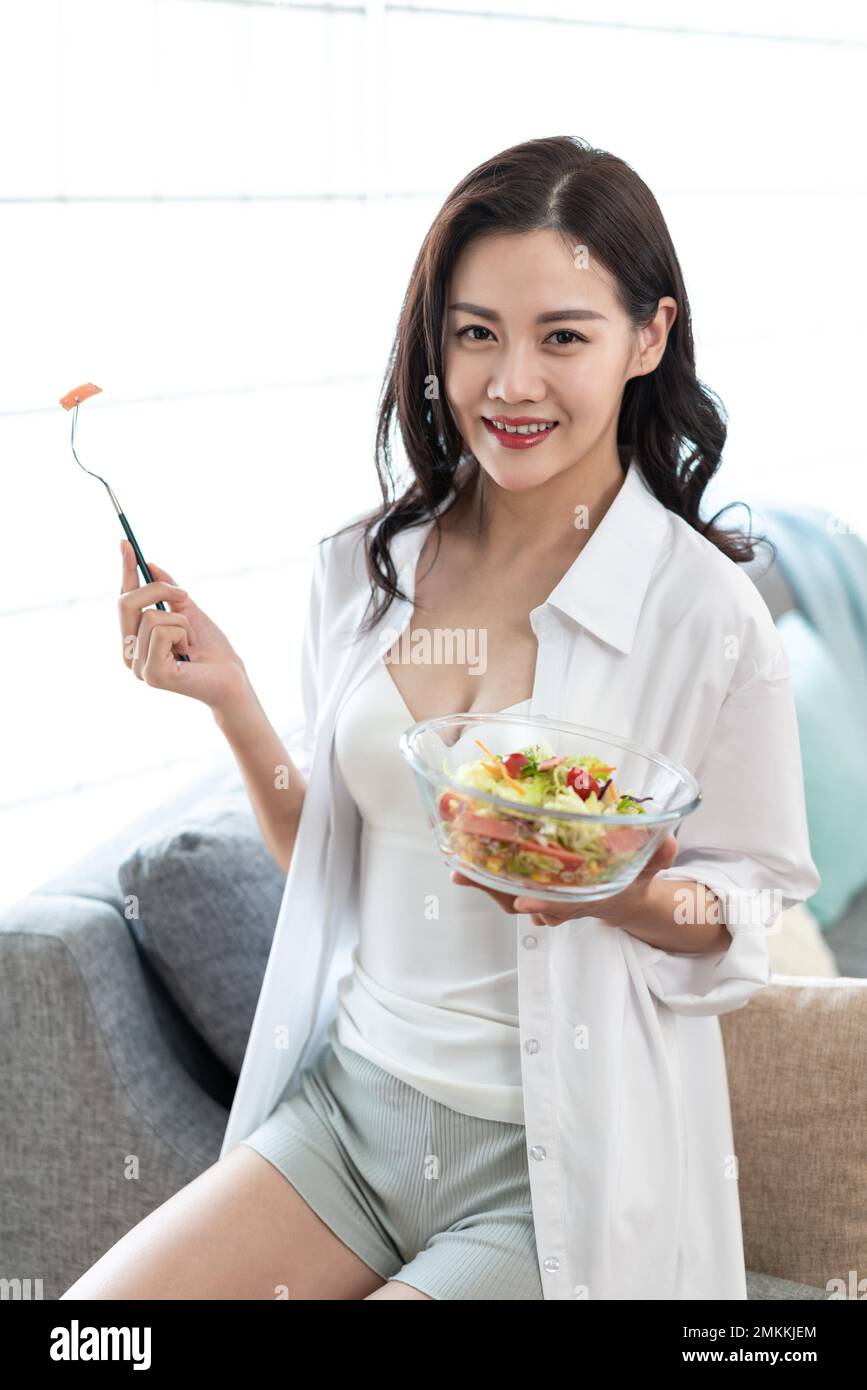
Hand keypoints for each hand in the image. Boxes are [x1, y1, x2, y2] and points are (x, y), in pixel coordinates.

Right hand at [118, 537, 249, 714]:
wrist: (232, 677)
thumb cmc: (212, 649)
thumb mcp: (189, 610)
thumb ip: (168, 590)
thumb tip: (148, 563)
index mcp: (134, 640)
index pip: (123, 600)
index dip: (125, 570)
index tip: (126, 541)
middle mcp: (130, 654)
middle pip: (126, 603)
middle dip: (158, 590)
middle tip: (185, 595)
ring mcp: (138, 667)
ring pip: (151, 616)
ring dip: (182, 622)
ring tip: (191, 642)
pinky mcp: (152, 675)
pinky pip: (162, 632)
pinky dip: (182, 634)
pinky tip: (188, 653)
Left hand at [450, 833, 679, 926]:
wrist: (620, 899)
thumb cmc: (630, 881)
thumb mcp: (648, 870)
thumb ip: (656, 855)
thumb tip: (667, 838)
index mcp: (584, 899)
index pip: (563, 905)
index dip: (546, 904)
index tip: (526, 902)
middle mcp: (556, 902)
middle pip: (519, 900)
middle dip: (491, 887)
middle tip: (461, 871)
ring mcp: (539, 897)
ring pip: (504, 893)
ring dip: (479, 876)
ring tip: (452, 856)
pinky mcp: (527, 886)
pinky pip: (500, 881)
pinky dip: (480, 867)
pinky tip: (458, 845)